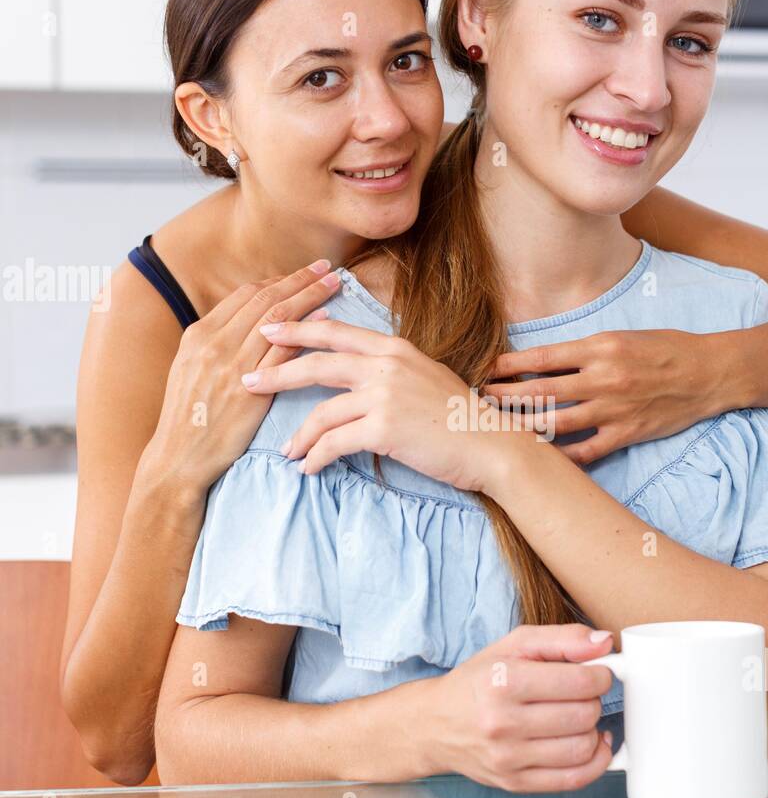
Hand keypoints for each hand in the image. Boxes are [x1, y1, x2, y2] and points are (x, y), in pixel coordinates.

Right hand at [143, 261, 340, 489]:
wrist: (178, 458)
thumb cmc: (188, 419)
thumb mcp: (190, 370)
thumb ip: (215, 345)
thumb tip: (245, 326)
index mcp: (199, 335)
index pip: (245, 295)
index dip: (277, 280)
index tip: (301, 272)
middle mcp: (214, 343)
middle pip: (265, 299)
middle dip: (299, 280)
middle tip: (327, 267)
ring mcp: (232, 366)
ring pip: (277, 319)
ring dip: (309, 297)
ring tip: (333, 284)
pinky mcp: (250, 391)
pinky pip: (283, 353)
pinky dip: (306, 332)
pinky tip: (325, 319)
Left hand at [241, 319, 515, 491]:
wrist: (490, 444)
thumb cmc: (458, 417)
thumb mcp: (423, 377)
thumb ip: (389, 369)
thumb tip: (356, 370)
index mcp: (394, 348)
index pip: (336, 332)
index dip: (298, 329)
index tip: (269, 330)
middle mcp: (386, 365)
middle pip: (317, 363)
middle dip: (276, 372)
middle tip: (247, 381)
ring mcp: (384, 395)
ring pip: (321, 411)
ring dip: (298, 434)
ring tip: (286, 450)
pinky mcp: (384, 428)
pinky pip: (334, 443)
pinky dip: (316, 457)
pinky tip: (308, 467)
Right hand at [423, 624, 616, 792]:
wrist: (435, 724)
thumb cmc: (479, 680)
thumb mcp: (514, 645)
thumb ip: (563, 638)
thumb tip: (605, 642)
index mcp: (503, 681)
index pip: (580, 682)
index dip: (601, 676)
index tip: (597, 674)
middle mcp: (502, 722)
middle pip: (584, 715)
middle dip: (594, 701)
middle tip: (583, 695)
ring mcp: (508, 757)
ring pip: (582, 748)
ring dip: (593, 730)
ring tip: (580, 717)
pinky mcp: (514, 783)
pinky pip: (574, 779)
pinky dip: (595, 762)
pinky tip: (592, 744)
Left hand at [481, 328, 735, 464]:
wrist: (709, 373)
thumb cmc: (665, 349)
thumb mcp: (622, 337)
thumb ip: (584, 351)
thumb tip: (543, 362)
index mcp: (600, 348)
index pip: (543, 357)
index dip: (510, 365)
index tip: (488, 369)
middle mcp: (604, 378)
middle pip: (541, 391)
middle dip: (505, 396)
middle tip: (480, 400)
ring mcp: (614, 409)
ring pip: (556, 422)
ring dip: (523, 424)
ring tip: (499, 427)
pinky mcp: (626, 434)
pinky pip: (584, 450)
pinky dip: (560, 455)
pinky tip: (538, 456)